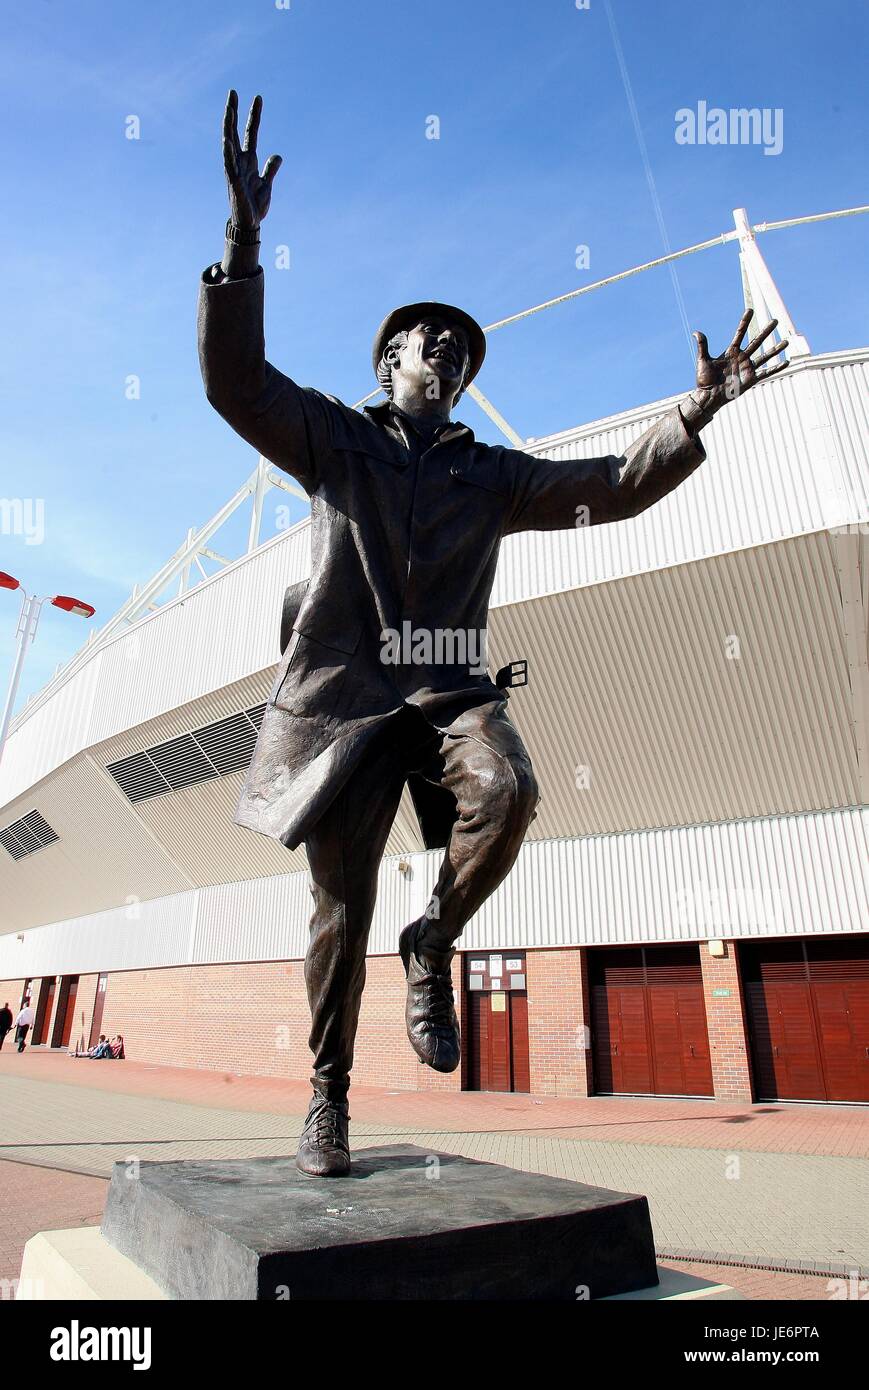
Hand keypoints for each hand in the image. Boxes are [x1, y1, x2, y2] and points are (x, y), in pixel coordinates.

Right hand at [223, 90, 281, 230]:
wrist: (249, 223)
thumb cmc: (254, 205)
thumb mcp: (266, 184)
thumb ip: (270, 169)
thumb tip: (277, 155)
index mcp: (248, 160)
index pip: (250, 132)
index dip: (253, 116)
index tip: (257, 97)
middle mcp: (239, 161)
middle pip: (234, 131)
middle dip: (234, 112)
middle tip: (233, 91)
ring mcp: (234, 169)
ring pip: (229, 143)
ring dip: (229, 125)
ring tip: (229, 108)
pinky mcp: (234, 182)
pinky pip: (229, 164)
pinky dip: (228, 152)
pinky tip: (226, 140)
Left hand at [686, 310, 788, 427]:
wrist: (709, 396)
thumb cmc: (704, 380)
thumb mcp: (703, 361)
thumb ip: (703, 346)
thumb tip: (696, 332)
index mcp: (731, 351)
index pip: (740, 333)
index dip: (744, 322)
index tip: (750, 310)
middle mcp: (741, 358)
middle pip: (757, 341)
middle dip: (766, 331)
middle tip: (775, 321)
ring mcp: (748, 368)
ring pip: (765, 355)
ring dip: (776, 349)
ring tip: (787, 341)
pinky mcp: (751, 379)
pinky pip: (767, 372)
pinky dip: (777, 368)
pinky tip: (787, 362)